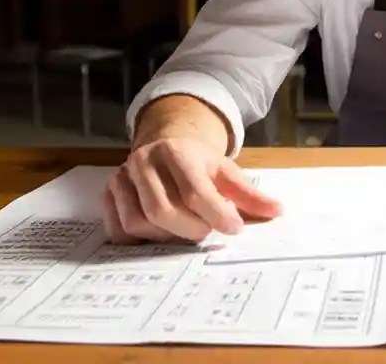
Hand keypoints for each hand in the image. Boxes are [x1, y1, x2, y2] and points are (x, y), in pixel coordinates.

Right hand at [103, 136, 282, 243]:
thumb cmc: (199, 164)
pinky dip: (140, 240)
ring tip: (184, 229)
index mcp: (177, 151)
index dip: (217, 215)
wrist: (166, 145)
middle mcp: (144, 161)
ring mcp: (122, 177)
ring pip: (139, 222)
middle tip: (206, 232)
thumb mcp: (226, 171)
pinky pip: (118, 230)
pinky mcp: (109, 193)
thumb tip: (276, 211)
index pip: (195, 191)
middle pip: (163, 211)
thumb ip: (249, 193)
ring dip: (166, 236)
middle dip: (190, 230)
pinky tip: (160, 234)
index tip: (235, 228)